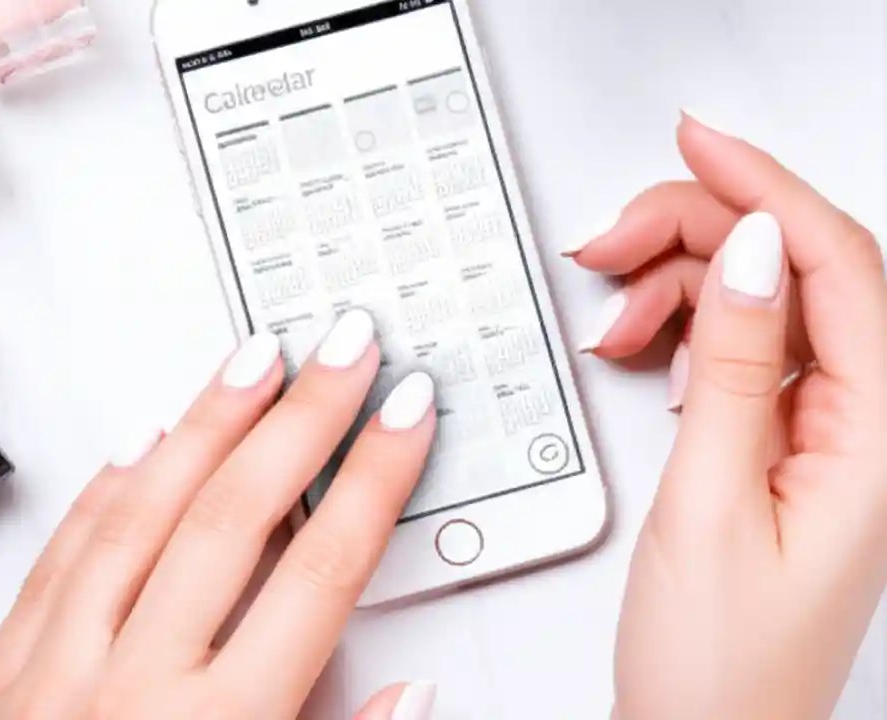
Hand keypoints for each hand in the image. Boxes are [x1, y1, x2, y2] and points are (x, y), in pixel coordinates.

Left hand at [0, 310, 439, 718]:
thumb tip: (407, 695)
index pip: (322, 574)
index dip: (374, 481)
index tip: (406, 415)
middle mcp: (136, 691)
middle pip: (236, 517)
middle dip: (302, 420)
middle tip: (344, 348)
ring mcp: (57, 676)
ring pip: (139, 512)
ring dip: (203, 425)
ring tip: (251, 361)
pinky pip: (59, 558)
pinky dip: (104, 495)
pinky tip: (138, 450)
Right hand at [573, 114, 886, 717]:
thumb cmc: (718, 664)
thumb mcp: (708, 501)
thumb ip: (732, 366)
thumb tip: (747, 252)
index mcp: (879, 438)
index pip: (838, 269)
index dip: (764, 188)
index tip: (696, 144)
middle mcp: (868, 427)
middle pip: (800, 274)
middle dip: (699, 235)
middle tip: (609, 237)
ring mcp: (828, 435)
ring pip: (763, 306)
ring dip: (679, 287)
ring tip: (610, 312)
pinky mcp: (784, 446)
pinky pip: (742, 352)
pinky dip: (683, 332)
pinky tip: (642, 347)